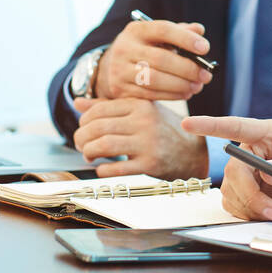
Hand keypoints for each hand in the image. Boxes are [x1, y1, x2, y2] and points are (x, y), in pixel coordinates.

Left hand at [72, 98, 206, 178]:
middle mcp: (144, 122)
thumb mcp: (140, 111)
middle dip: (81, 137)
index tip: (83, 128)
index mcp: (141, 105)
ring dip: (89, 151)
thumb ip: (108, 106)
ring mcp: (148, 143)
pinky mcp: (151, 164)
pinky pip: (117, 168)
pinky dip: (102, 169)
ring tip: (89, 155)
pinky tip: (102, 168)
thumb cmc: (163, 129)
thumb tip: (77, 102)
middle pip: (98, 127)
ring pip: (104, 145)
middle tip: (80, 144)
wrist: (194, 152)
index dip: (84, 120)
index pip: (100, 109)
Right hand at [94, 19, 212, 100]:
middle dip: (188, 68)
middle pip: (161, 59)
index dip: (185, 39)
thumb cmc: (144, 48)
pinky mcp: (121, 90)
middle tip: (206, 75)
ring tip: (198, 86)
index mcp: (136, 30)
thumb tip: (199, 30)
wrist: (111, 67)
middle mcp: (125, 48)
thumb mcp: (157, 36)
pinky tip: (185, 93)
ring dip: (181, 85)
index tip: (205, 48)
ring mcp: (120, 70)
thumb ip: (179, 32)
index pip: (163, 30)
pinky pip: (150, 94)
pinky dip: (172, 95)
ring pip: (155, 80)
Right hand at [180, 115, 271, 220]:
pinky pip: (232, 205)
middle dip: (252, 196)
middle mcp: (248, 149)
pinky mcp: (236, 190)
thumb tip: (267, 176)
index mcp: (266, 132)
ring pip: (230, 192)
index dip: (210, 125)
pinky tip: (266, 212)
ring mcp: (239, 170)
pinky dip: (248, 214)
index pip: (235, 126)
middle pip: (234, 171)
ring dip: (253, 208)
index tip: (188, 123)